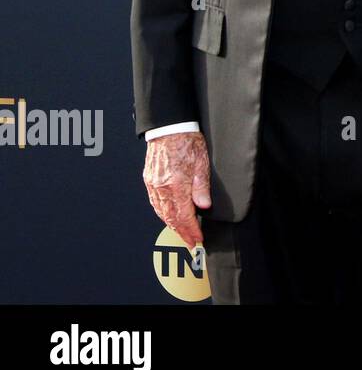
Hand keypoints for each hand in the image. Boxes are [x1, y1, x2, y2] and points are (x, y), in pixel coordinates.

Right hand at [143, 131, 210, 249]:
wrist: (169, 127)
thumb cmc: (187, 140)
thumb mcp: (202, 162)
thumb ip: (202, 187)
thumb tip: (204, 206)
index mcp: (177, 184)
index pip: (185, 215)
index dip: (191, 230)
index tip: (197, 240)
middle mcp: (162, 187)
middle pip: (171, 218)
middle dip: (182, 232)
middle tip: (190, 242)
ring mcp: (154, 184)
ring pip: (161, 212)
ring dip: (172, 225)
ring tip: (182, 232)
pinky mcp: (149, 180)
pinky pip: (155, 203)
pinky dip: (162, 213)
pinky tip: (168, 216)